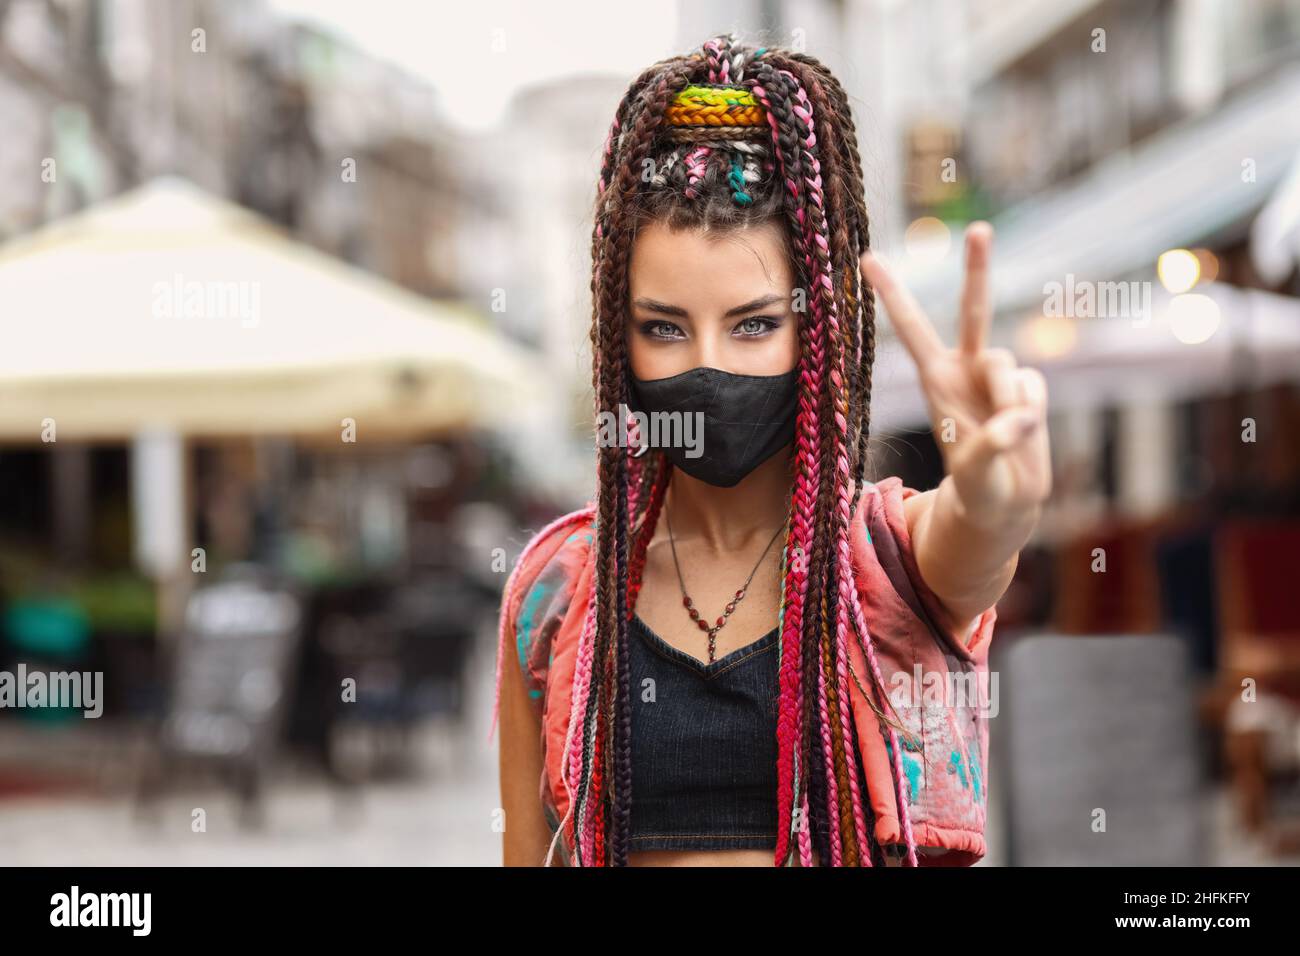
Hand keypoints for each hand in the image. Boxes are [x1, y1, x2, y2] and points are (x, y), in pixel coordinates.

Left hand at [859, 222, 1050, 528]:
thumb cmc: (976, 486)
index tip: (868, 258)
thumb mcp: (975, 471)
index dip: (893, 294)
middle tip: (980, 229)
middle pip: (973, 310)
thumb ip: (992, 444)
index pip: (912, 329)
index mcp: (935, 379)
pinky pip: (1033, 387)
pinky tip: (1021, 433)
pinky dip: (1029, 413)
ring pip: (1008, 366)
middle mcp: (966, 367)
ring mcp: (998, 375)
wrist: (1004, 501)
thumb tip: (1021, 418)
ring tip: (1001, 437)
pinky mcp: (1027, 386)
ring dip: (1007, 402)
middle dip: (978, 270)